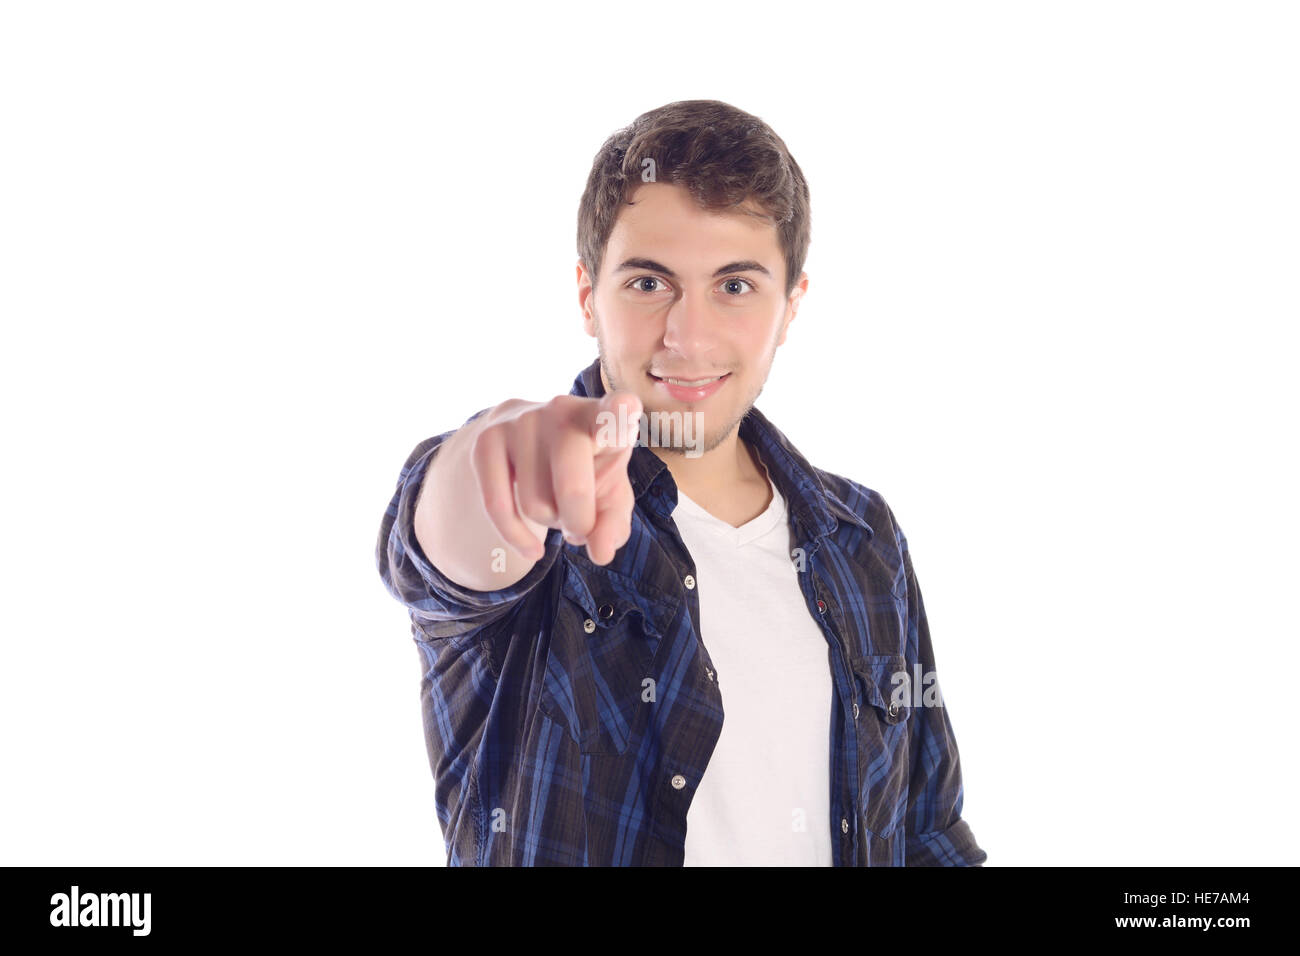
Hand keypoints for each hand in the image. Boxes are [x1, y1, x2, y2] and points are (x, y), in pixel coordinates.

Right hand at [469, 390, 642, 565]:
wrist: (527, 440)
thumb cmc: (583, 468)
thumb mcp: (609, 494)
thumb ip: (614, 524)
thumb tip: (601, 553)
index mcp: (603, 419)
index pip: (614, 413)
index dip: (619, 413)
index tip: (626, 406)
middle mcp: (562, 411)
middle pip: (572, 487)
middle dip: (579, 522)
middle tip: (581, 527)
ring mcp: (521, 422)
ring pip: (535, 505)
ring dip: (550, 522)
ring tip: (555, 507)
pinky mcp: (487, 440)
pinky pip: (498, 506)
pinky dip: (518, 537)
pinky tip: (533, 549)